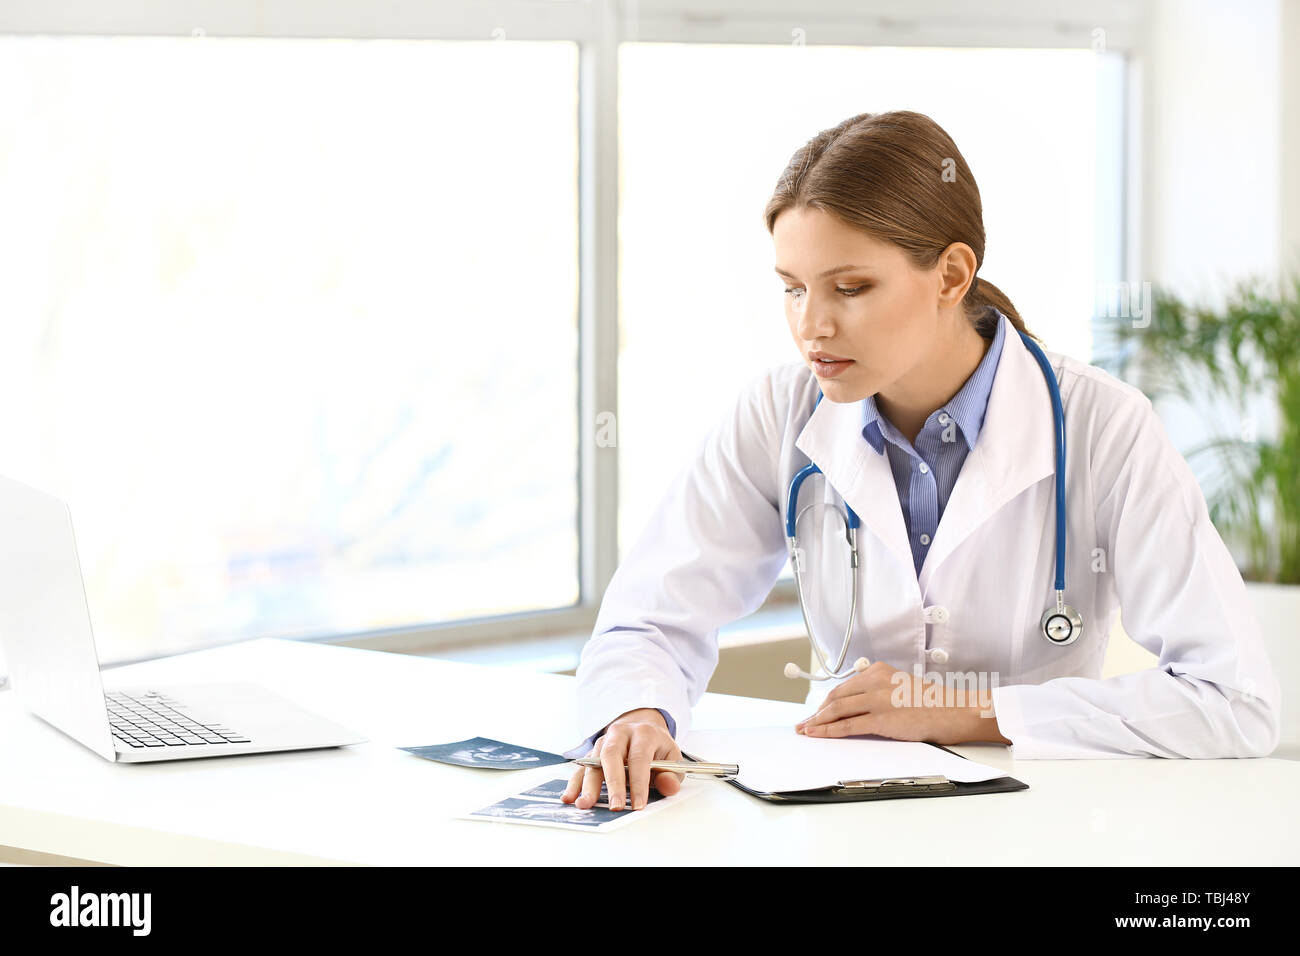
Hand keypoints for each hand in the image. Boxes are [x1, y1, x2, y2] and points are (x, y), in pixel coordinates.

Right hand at [560, 708, 684, 810]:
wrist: (642, 731)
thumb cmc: (657, 750)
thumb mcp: (672, 759)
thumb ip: (672, 775)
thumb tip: (668, 786)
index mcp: (643, 733)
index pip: (639, 757)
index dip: (638, 782)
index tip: (637, 805)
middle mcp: (620, 734)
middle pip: (612, 755)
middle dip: (613, 783)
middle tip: (615, 806)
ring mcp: (604, 742)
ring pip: (593, 761)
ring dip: (588, 785)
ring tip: (585, 804)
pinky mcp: (592, 753)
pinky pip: (581, 768)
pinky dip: (575, 783)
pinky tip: (569, 798)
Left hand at [794, 660, 1005, 744]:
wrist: (954, 711)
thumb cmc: (931, 703)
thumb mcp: (900, 685)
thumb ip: (878, 690)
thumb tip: (856, 705)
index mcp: (878, 671)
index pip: (844, 687)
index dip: (826, 701)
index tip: (817, 710)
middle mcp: (874, 681)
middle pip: (836, 697)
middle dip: (817, 712)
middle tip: (805, 722)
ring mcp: (877, 699)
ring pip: (837, 710)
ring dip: (817, 722)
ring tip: (805, 730)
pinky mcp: (881, 719)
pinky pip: (847, 726)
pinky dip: (828, 731)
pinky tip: (818, 734)